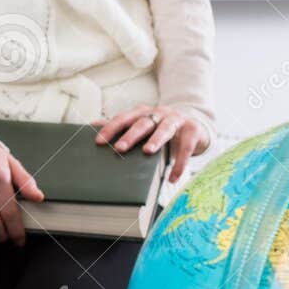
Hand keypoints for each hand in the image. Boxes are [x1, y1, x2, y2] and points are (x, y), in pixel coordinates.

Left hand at [95, 104, 210, 182]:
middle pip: (142, 122)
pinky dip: (180, 162)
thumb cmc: (161, 127)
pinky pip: (186, 146)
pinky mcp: (193, 130)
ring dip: (156, 140)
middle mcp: (159, 112)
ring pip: (165, 128)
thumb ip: (122, 125)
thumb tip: (94, 125)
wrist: (195, 125)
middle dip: (130, 135)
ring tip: (147, 151)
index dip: (111, 128)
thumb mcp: (143, 124)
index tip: (99, 142)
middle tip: (120, 148)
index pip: (123, 118)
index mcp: (143, 112)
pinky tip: (173, 177)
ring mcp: (177, 119)